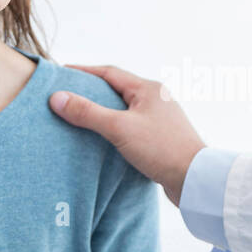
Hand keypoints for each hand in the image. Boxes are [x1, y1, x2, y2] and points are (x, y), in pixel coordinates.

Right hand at [49, 64, 205, 206]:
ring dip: (102, 112)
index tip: (60, 74)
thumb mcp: (119, 128)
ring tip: (78, 118)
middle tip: (65, 96)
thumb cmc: (161, 149)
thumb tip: (57, 98)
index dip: (83, 72)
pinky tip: (101, 140)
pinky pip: (130, 126)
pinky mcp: (160, 137)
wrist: (195, 179)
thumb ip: (87, 112)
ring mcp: (159, 118)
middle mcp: (155, 99)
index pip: (109, 72)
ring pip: (123, 110)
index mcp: (148, 89)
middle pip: (116, 90)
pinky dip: (113, 129)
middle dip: (91, 92)